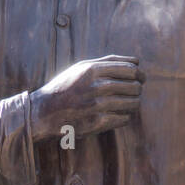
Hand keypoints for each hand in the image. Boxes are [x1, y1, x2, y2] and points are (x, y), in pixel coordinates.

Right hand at [29, 55, 143, 143]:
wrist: (44, 112)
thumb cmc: (66, 87)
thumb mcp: (81, 67)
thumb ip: (108, 61)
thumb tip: (136, 61)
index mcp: (93, 70)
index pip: (130, 69)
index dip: (139, 74)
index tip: (140, 78)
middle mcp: (96, 86)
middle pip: (134, 86)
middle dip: (138, 88)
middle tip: (135, 91)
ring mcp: (97, 106)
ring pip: (132, 103)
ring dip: (134, 103)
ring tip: (128, 102)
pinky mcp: (97, 123)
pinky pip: (124, 118)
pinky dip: (125, 116)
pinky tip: (118, 114)